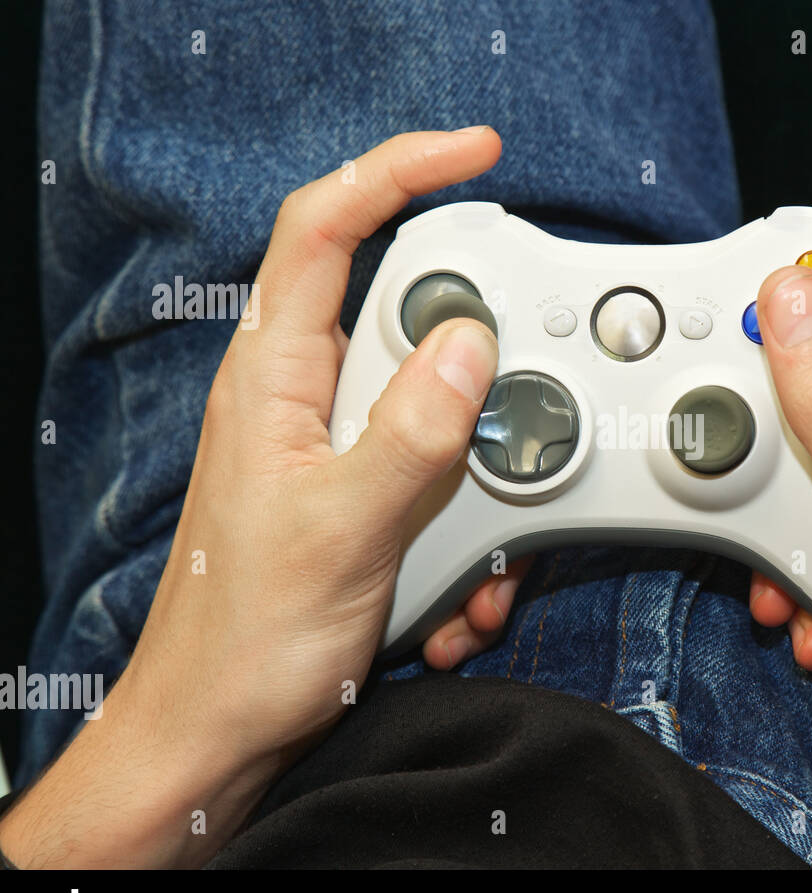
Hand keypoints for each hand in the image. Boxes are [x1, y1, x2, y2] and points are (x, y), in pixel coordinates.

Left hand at [0, 128, 528, 865]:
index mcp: (277, 379)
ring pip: (446, 418)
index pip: (326, 228)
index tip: (475, 153)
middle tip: (501, 443)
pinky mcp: (367, 497)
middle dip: (480, 390)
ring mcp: (341, 450)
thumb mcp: (345, 533)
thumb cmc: (246, 640)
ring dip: (482, 490)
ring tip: (467, 571)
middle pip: (415, 326)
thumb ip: (411, 434)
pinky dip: (471, 536)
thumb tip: (468, 344)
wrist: (221, 733)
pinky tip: (454, 600)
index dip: (395, 170)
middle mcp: (308, 400)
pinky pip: (446, 484)